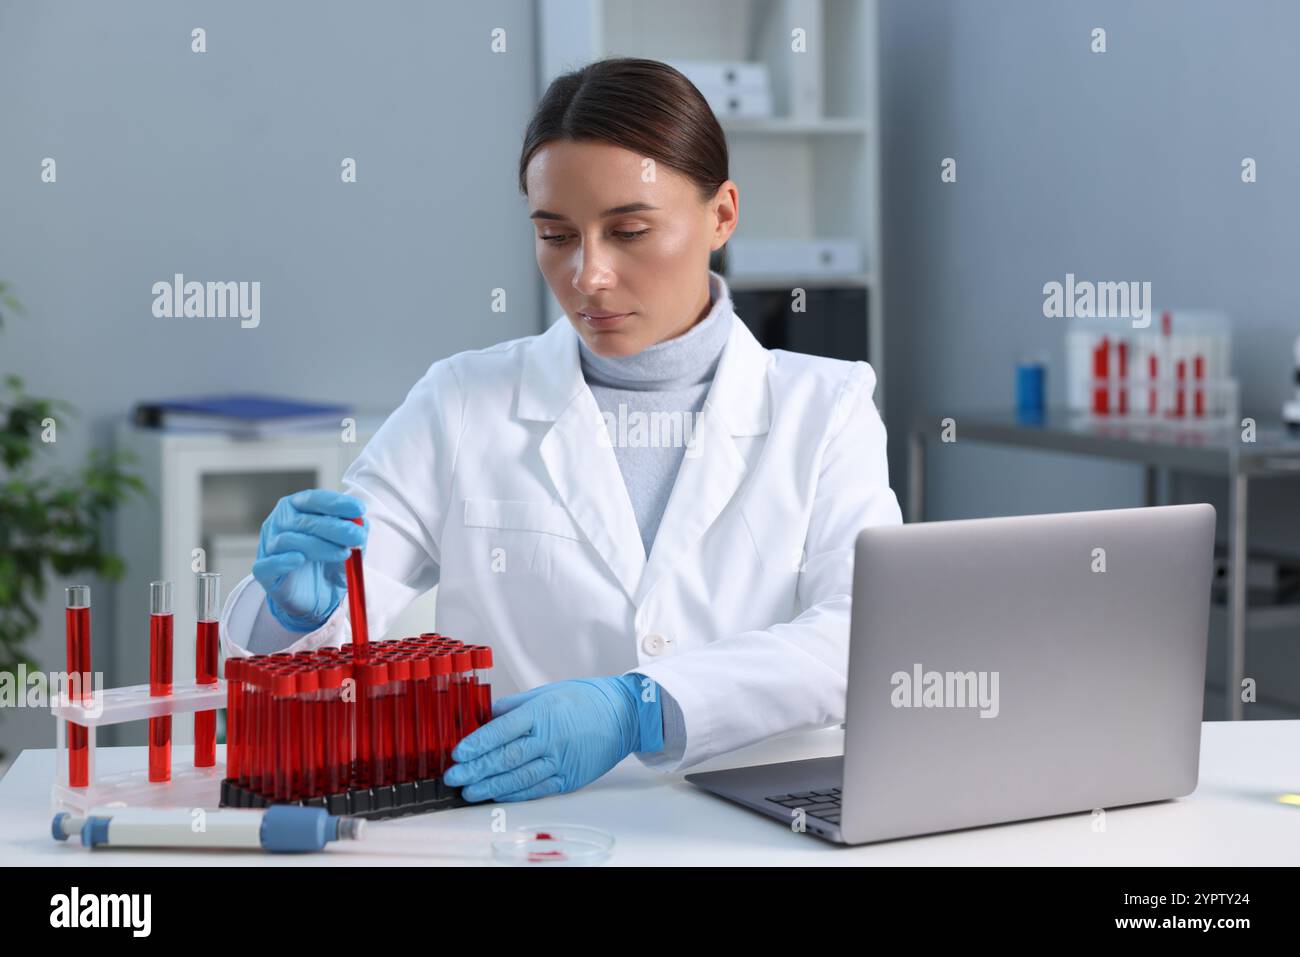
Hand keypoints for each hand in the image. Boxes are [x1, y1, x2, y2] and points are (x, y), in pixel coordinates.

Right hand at [252, 489, 365, 631]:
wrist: (313, 599)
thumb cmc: (327, 564)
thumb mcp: (347, 546)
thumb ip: (354, 533)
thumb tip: (362, 523)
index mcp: (298, 508)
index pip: (314, 499)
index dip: (336, 503)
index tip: (359, 510)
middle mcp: (280, 522)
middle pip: (304, 520)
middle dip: (335, 527)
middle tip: (357, 536)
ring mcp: (269, 546)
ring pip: (289, 540)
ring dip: (319, 546)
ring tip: (343, 554)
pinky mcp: (264, 571)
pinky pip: (268, 564)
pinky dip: (283, 561)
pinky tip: (300, 559)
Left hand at [443, 675, 664, 801]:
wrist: (623, 714)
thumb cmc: (585, 700)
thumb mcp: (546, 692)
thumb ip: (514, 706)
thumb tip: (485, 716)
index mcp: (540, 713)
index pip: (501, 730)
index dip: (476, 744)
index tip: (457, 753)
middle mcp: (548, 738)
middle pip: (505, 757)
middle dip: (476, 769)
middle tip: (454, 777)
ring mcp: (559, 760)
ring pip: (519, 777)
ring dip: (491, 786)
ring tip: (470, 791)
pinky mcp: (569, 777)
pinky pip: (537, 788)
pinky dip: (515, 793)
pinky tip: (498, 795)